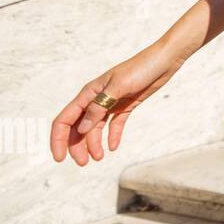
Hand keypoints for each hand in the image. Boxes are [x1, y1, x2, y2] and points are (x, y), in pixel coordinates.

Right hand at [50, 39, 185, 165]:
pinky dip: (112, 136)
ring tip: (100, 157)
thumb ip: (99, 106)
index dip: (59, 139)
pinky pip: (114, 125)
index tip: (59, 158)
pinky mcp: (126, 106)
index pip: (65, 119)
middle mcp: (96, 99)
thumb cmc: (141, 68)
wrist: (165, 60)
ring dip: (93, 144)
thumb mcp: (119, 86)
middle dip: (77, 146)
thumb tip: (82, 128)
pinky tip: (113, 147)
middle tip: (85, 163)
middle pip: (78, 127)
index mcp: (89, 93)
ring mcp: (111, 103)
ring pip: (94, 128)